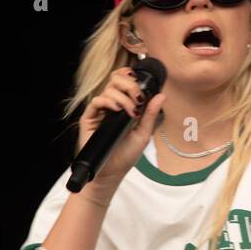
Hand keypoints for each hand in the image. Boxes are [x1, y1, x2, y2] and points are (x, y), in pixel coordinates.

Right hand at [75, 66, 165, 188]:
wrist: (113, 172)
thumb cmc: (126, 155)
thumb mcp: (143, 133)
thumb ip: (150, 114)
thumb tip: (161, 95)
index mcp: (123, 105)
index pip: (123, 81)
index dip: (130, 77)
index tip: (141, 84)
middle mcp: (110, 105)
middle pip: (115, 80)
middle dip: (130, 85)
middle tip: (138, 98)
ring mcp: (99, 111)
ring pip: (108, 89)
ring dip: (123, 97)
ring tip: (131, 112)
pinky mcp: (89, 118)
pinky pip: (96, 101)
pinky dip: (108, 101)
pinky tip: (117, 110)